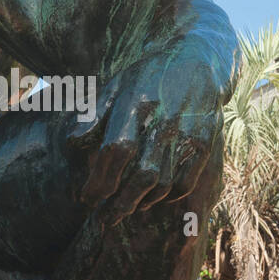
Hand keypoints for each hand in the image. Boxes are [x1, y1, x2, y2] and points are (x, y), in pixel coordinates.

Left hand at [71, 47, 223, 225]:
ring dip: (141, 202)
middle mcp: (164, 120)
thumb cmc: (148, 76)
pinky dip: (168, 197)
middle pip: (142, 174)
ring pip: (164, 183)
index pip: (115, 152)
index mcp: (136, 104)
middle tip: (104, 218)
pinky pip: (186, 182)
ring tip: (125, 209)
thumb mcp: (117, 85)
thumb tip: (72, 141)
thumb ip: (95, 114)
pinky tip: (154, 198)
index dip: (100, 180)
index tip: (87, 198)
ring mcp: (188, 133)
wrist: (199, 61)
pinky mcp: (205, 142)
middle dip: (119, 203)